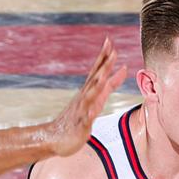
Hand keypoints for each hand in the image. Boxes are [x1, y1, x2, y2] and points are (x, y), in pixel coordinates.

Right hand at [46, 39, 125, 154]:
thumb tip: (124, 69)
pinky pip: (85, 119)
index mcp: (88, 91)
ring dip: (97, 86)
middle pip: (95, 79)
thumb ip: (109, 85)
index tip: (109, 41)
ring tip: (104, 76)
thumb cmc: (77, 118)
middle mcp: (84, 97)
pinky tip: (92, 111)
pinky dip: (89, 114)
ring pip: (90, 96)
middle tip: (112, 51)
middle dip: (104, 66)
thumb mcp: (96, 99)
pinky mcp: (80, 125)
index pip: (97, 71)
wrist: (54, 137)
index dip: (104, 57)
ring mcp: (81, 110)